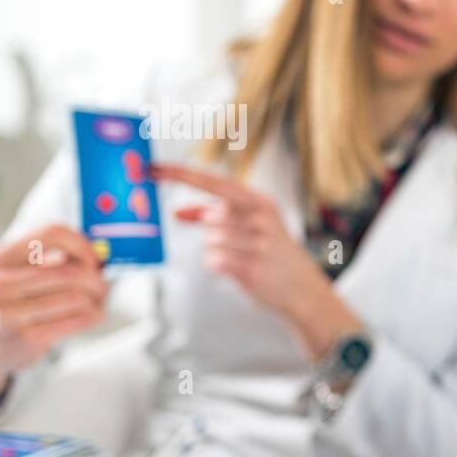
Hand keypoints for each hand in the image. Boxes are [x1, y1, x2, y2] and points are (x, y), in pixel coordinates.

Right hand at [0, 224, 107, 390]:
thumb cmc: (9, 304)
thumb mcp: (15, 274)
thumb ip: (47, 260)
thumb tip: (97, 253)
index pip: (52, 234)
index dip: (82, 245)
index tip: (93, 259)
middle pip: (69, 272)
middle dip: (96, 279)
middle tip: (102, 286)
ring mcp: (9, 313)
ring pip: (77, 298)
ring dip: (97, 299)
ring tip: (96, 301)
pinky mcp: (26, 338)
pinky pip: (78, 320)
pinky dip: (94, 315)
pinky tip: (92, 315)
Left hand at [152, 163, 361, 358]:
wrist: (303, 288)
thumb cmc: (273, 253)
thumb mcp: (253, 225)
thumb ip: (216, 215)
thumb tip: (178, 212)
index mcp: (260, 201)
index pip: (213, 182)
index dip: (180, 174)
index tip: (153, 168)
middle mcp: (260, 218)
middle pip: (211, 217)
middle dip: (213, 230)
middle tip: (236, 241)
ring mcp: (257, 243)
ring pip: (210, 241)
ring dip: (217, 250)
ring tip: (242, 257)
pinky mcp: (250, 268)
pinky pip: (213, 261)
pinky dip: (219, 265)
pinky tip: (239, 268)